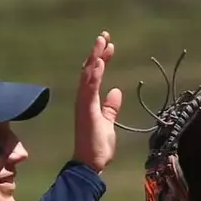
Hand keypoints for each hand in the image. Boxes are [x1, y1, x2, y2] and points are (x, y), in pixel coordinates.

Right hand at [73, 31, 122, 172]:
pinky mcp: (86, 110)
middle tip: (104, 35)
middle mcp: (84, 100)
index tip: (109, 46)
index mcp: (89, 102)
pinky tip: (99, 62)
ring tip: (102, 42)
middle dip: (97, 52)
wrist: (89, 164)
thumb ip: (111, 108)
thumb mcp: (109, 123)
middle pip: (89, 71)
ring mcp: (83, 104)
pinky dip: (93, 75)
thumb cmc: (98, 147)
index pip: (95, 76)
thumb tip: (117, 91)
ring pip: (87, 76)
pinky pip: (89, 89)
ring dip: (95, 58)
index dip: (102, 60)